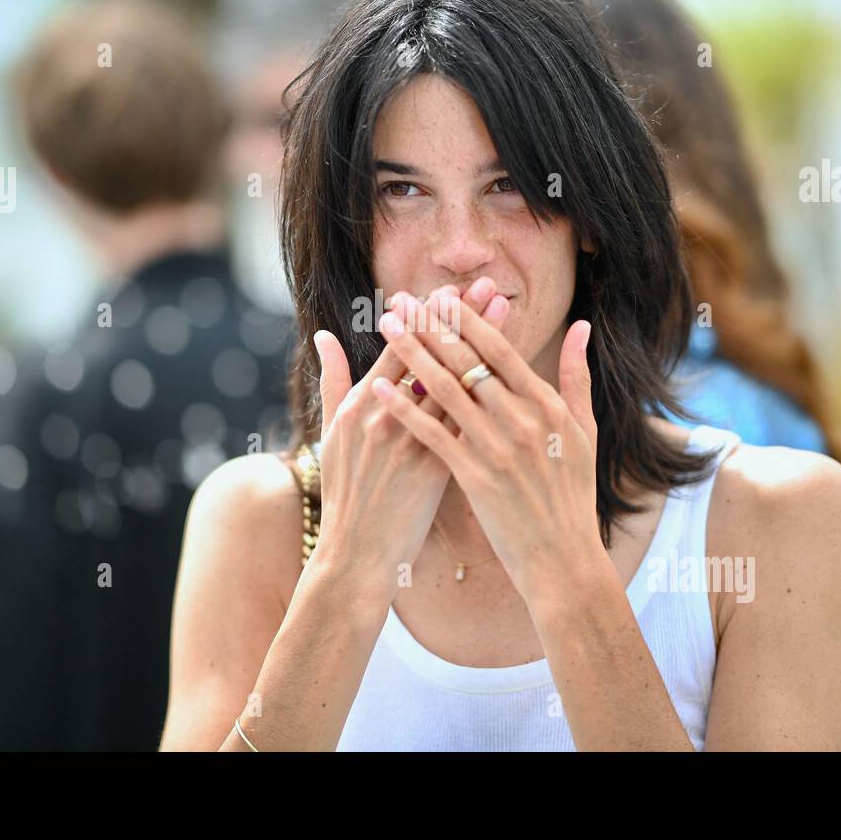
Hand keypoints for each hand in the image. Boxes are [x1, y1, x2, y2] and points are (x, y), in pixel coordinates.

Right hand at [309, 281, 509, 594]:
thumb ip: (332, 379)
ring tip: (509, 317)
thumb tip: (325, 335)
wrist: (357, 553)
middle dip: (464, 318)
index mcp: (362, 404)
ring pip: (459, 384)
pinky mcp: (437, 468)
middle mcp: (388, 416)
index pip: (400, 346)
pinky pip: (470, 423)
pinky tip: (516, 376)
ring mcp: (414, 442)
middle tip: (490, 285)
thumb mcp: (330, 432)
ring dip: (486, 346)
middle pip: (434, 356)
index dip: (428, 315)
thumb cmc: (345, 493)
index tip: (451, 288)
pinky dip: (492, 396)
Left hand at [369, 280, 599, 599]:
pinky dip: (404, 408)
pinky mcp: (474, 477)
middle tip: (400, 301)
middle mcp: (521, 420)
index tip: (440, 296)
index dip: (467, 319)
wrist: (563, 559)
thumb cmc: (573, 495)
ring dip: (411, 354)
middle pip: (467, 361)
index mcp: (546, 405)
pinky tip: (379, 387)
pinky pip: (432, 434)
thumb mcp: (585, 431)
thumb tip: (582, 327)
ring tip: (386, 329)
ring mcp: (496, 448)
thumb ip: (577, 376)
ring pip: (445, 390)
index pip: (500, 349)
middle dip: (430, 326)